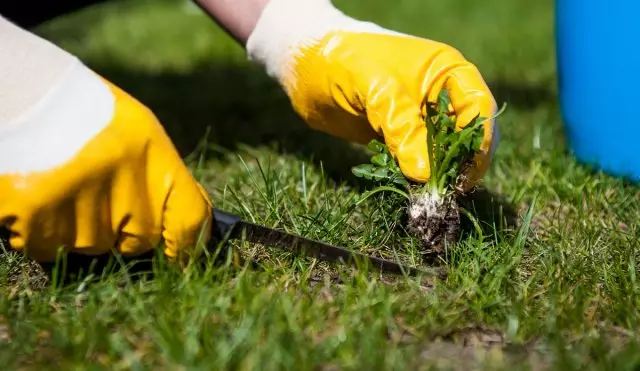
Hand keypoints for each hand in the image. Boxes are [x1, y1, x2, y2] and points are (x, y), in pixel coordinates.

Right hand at [0, 61, 211, 262]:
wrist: (18, 91)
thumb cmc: (81, 110)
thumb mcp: (137, 131)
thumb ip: (160, 180)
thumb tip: (183, 229)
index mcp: (153, 158)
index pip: (189, 220)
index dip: (188, 245)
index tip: (180, 256)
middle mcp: (123, 185)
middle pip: (138, 240)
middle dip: (122, 228)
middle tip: (96, 190)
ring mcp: (80, 204)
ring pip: (90, 245)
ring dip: (76, 226)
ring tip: (60, 182)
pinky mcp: (36, 217)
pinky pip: (46, 246)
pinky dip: (39, 229)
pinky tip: (37, 192)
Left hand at [246, 0, 498, 188]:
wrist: (304, 66)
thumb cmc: (342, 62)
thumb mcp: (375, 89)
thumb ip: (401, 127)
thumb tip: (424, 174)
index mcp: (446, 71)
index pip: (479, 108)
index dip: (478, 141)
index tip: (466, 172)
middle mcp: (440, 94)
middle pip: (467, 135)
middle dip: (460, 163)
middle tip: (444, 191)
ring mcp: (421, 117)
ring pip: (444, 152)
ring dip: (438, 174)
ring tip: (426, 195)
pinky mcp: (401, 136)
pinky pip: (418, 160)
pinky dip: (416, 176)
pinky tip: (409, 188)